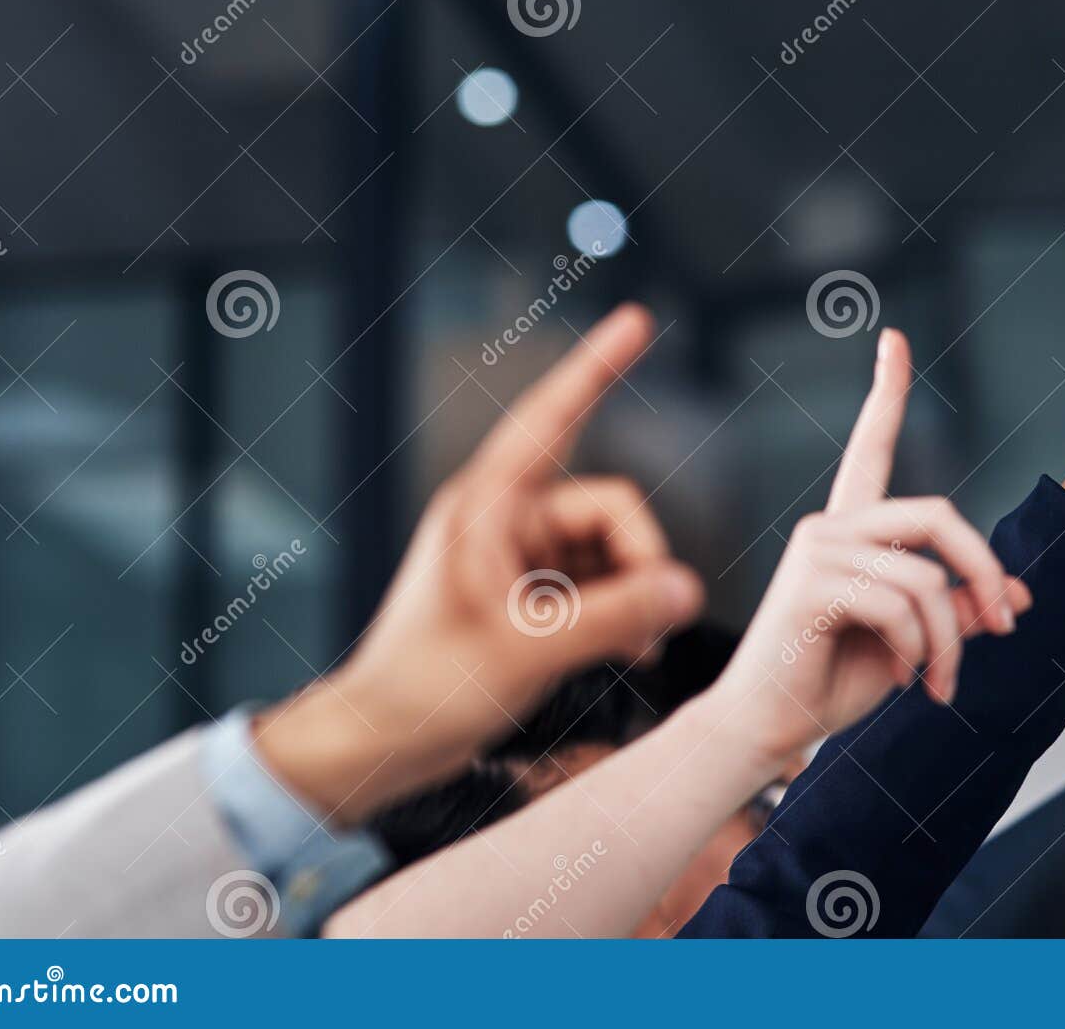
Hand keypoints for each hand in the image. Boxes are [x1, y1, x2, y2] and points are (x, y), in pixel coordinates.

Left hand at [256, 304, 705, 821]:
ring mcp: (521, 561)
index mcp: (487, 507)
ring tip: (628, 649)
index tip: (636, 321)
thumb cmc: (421, 688)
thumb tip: (685, 590)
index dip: (597, 367)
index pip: (552, 417)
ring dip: (633, 596)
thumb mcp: (525, 650)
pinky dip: (620, 614)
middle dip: (640, 562)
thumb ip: (613, 617)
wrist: (380, 744)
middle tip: (644, 628)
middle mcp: (507, 522)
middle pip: (610, 509)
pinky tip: (622, 650)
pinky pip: (600, 585)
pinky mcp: (532, 598)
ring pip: (612, 552)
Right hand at [711, 329, 1030, 757]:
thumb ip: (955, 613)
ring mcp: (818, 550)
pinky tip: (903, 678)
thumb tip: (1015, 598)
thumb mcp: (912, 645)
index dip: (886, 392)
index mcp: (850, 532)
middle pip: (938, 515)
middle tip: (1008, 624)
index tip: (893, 340)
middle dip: (985, 569)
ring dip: (950, 640)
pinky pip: (902, 605)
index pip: (871, 448)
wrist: (766, 729)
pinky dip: (919, 651)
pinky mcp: (812, 583)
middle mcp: (831, 527)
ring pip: (927, 577)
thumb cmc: (828, 683)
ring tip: (938, 683)